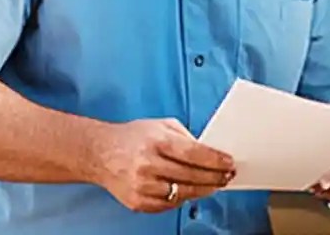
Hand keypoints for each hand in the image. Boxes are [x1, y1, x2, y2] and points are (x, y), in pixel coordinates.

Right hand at [95, 118, 234, 212]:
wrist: (100, 154)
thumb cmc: (133, 137)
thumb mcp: (160, 125)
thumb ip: (186, 136)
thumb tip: (210, 152)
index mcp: (156, 141)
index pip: (193, 153)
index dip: (215, 160)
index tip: (229, 162)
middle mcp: (148, 164)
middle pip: (191, 175)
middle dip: (215, 177)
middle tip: (228, 176)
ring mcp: (142, 186)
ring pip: (182, 193)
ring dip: (203, 190)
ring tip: (214, 185)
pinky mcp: (137, 202)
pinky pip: (168, 204)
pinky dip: (183, 198)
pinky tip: (192, 191)